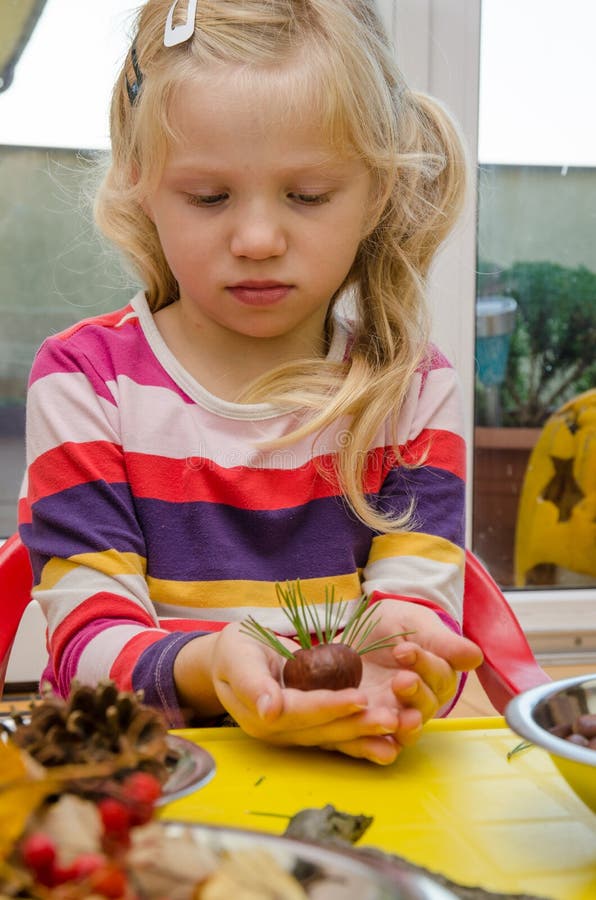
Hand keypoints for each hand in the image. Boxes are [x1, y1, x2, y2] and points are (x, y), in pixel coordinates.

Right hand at [210, 624, 400, 753]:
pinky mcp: (312, 724)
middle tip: (394, 718)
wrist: (234, 658)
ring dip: (369, 734)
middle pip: (325, 730)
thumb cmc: (235, 652)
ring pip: (337, 736)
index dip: (331, 706)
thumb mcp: (237, 657)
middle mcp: (282, 731)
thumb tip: (269, 711)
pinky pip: (340, 731)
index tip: (360, 697)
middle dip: (360, 724)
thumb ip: (252, 683)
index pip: (302, 712)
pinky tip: (393, 736)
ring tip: (401, 729)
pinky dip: (365, 733)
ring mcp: (298, 731)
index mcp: (261, 717)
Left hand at [317, 600, 482, 763]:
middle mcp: (421, 701)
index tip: (403, 650)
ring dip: (401, 727)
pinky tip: (373, 742)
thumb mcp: (415, 624)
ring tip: (392, 720)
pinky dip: (376, 746)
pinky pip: (376, 742)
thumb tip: (475, 657)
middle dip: (414, 694)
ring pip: (406, 730)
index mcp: (438, 676)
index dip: (423, 663)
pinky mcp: (370, 726)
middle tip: (400, 681)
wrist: (359, 630)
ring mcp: (395, 716)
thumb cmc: (395, 625)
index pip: (438, 675)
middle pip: (425, 706)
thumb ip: (443, 642)